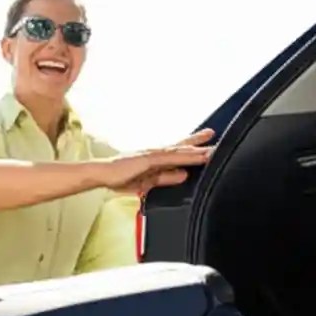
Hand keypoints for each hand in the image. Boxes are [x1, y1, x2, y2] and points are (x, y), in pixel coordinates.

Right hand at [97, 129, 215, 194]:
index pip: (176, 152)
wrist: (102, 175)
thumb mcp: (148, 182)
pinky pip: (171, 158)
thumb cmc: (118, 177)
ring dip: (197, 150)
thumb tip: (184, 174)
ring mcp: (153, 155)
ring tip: (212, 148)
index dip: (191, 147)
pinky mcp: (149, 159)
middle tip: (212, 134)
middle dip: (197, 141)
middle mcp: (155, 153)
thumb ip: (166, 178)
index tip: (204, 143)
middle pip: (180, 147)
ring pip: (179, 151)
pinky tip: (197, 156)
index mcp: (154, 159)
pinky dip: (186, 156)